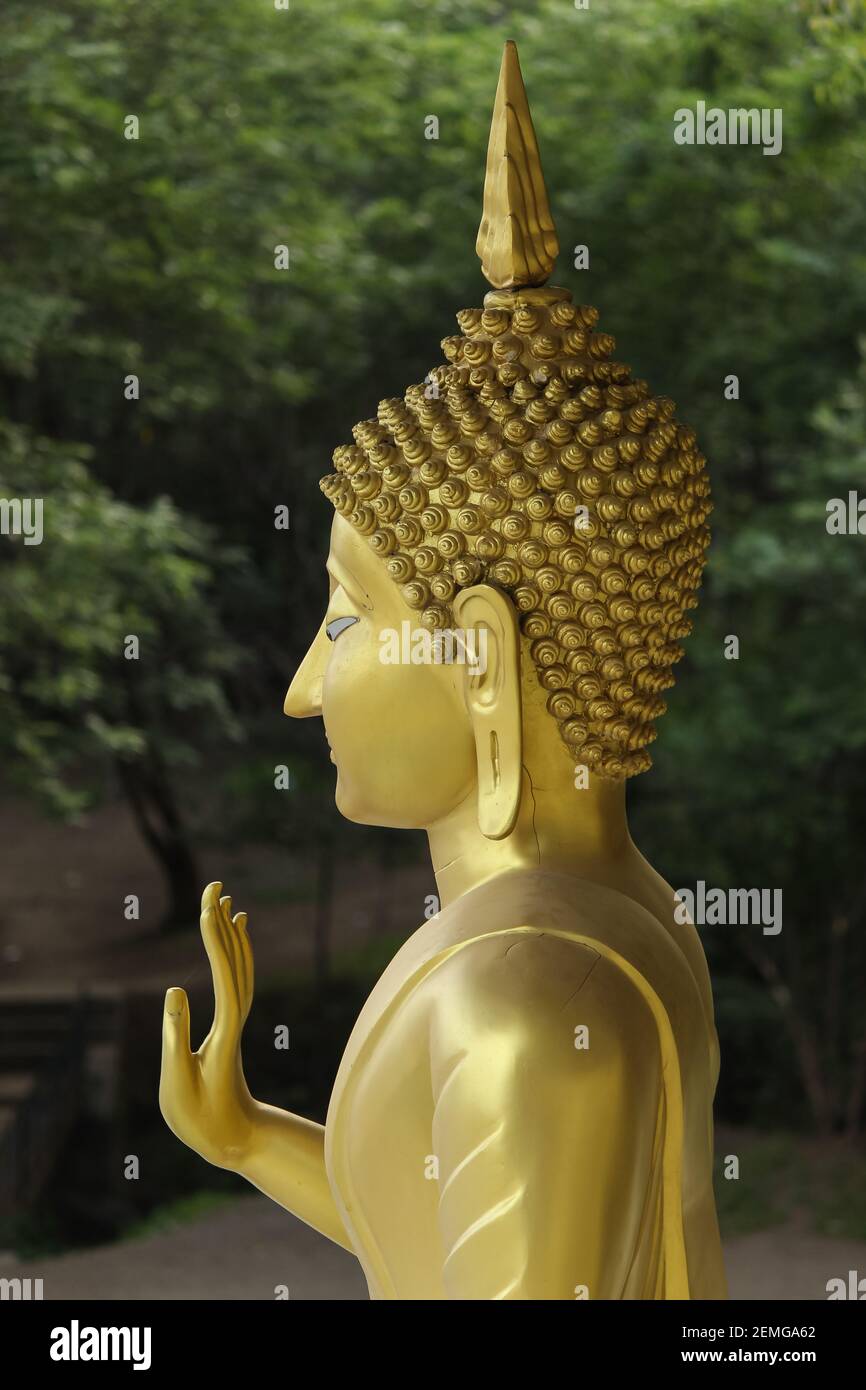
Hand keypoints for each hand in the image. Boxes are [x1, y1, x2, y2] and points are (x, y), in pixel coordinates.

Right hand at [160, 881, 256, 1170]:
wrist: (235, 1140)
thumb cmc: (202, 1119)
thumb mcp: (180, 1084)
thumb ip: (176, 1038)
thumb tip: (175, 990)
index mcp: (223, 1033)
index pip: (222, 978)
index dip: (216, 944)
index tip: (209, 910)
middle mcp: (235, 1020)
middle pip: (233, 964)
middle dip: (223, 925)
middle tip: (215, 886)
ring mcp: (236, 1021)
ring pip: (238, 969)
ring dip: (231, 934)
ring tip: (225, 901)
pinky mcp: (231, 1026)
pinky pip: (236, 981)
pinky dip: (234, 954)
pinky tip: (233, 938)